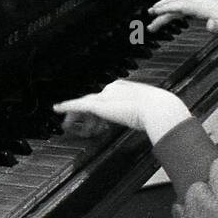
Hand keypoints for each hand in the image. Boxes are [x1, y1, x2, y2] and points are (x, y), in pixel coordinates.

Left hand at [53, 80, 192, 143]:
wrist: (158, 109)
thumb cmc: (160, 112)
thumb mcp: (150, 114)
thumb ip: (146, 118)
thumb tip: (156, 127)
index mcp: (126, 89)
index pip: (106, 100)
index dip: (101, 115)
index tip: (100, 126)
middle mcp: (113, 89)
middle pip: (93, 102)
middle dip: (87, 117)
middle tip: (83, 128)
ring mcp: (106, 96)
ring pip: (84, 105)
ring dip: (75, 117)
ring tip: (66, 126)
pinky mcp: (99, 104)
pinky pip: (77, 105)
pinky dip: (66, 107)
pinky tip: (57, 109)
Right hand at [148, 0, 217, 34]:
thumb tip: (210, 26)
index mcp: (201, 6)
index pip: (179, 5)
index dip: (166, 8)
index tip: (154, 12)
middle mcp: (198, 3)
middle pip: (176, 1)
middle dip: (161, 6)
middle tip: (149, 13)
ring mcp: (200, 4)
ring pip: (178, 2)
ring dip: (166, 6)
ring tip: (155, 13)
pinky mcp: (202, 7)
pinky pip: (184, 6)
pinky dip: (174, 9)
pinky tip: (172, 15)